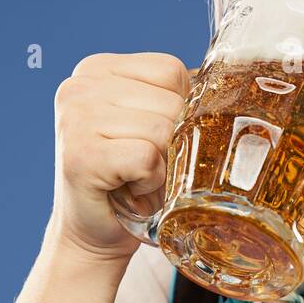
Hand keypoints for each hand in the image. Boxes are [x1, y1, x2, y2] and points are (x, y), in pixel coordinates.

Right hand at [47, 52, 190, 264]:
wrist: (91, 233)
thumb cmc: (128, 178)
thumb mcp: (148, 122)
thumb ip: (172, 97)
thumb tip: (227, 86)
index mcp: (97, 68)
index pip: (170, 70)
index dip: (179, 110)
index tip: (151, 137)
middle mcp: (79, 87)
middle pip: (170, 101)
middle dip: (172, 142)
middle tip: (145, 165)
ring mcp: (76, 118)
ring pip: (163, 130)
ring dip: (161, 164)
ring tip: (135, 176)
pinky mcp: (81, 154)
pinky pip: (147, 158)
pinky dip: (150, 181)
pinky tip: (128, 187)